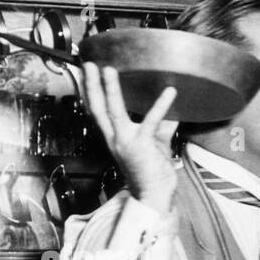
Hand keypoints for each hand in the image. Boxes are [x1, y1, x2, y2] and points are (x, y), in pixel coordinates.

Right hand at [82, 62, 178, 212]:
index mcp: (115, 138)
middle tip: (88, 65)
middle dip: (91, 86)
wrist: (155, 194)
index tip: (86, 75)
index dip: (90, 93)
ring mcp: (127, 142)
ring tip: (108, 70)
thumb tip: (173, 112)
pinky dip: (161, 105)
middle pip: (97, 109)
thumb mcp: (156, 143)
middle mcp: (116, 139)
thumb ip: (162, 126)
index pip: (98, 112)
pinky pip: (151, 121)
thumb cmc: (154, 170)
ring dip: (110, 90)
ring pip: (114, 111)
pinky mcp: (143, 145)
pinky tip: (170, 92)